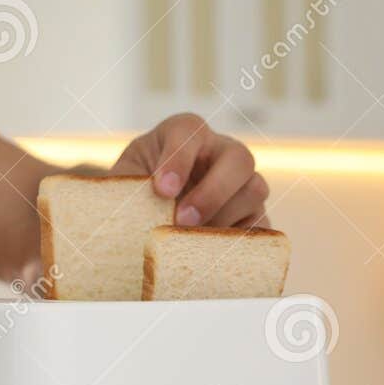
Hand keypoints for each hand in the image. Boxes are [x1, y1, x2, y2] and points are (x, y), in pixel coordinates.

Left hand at [113, 113, 268, 227]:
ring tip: (192, 238)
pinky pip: (261, 226)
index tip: (161, 189)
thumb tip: (133, 214)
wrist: (142, 217)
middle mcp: (218, 152)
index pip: (188, 132)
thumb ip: (129, 190)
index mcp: (183, 134)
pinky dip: (239, 240)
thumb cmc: (130, 193)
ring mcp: (240, 183)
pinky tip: (212, 252)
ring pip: (255, 189)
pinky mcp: (251, 215)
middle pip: (238, 157)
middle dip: (212, 191)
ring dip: (224, 216)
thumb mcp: (122, 184)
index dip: (178, 158)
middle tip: (182, 220)